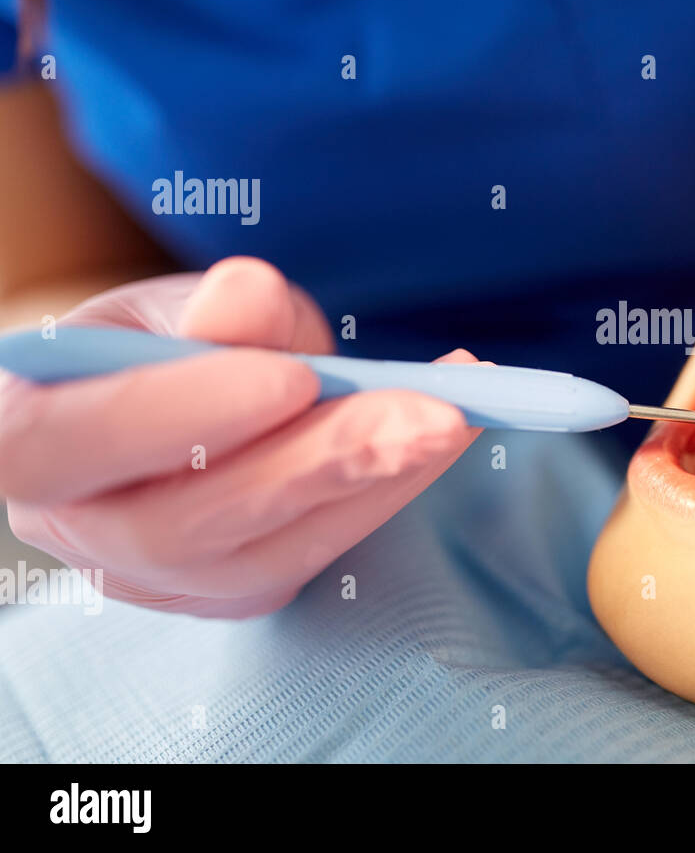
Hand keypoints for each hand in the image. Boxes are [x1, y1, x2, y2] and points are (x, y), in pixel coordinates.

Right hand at [0, 256, 480, 616]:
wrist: (168, 400)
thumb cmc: (161, 341)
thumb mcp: (173, 302)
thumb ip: (213, 308)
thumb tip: (246, 297)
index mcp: (24, 436)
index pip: (65, 444)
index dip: (178, 417)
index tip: (292, 377)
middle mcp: (74, 529)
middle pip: (185, 523)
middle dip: (320, 463)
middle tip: (432, 412)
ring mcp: (152, 580)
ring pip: (261, 557)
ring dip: (373, 485)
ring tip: (455, 418)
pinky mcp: (228, 594)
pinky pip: (309, 558)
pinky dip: (384, 496)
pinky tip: (443, 438)